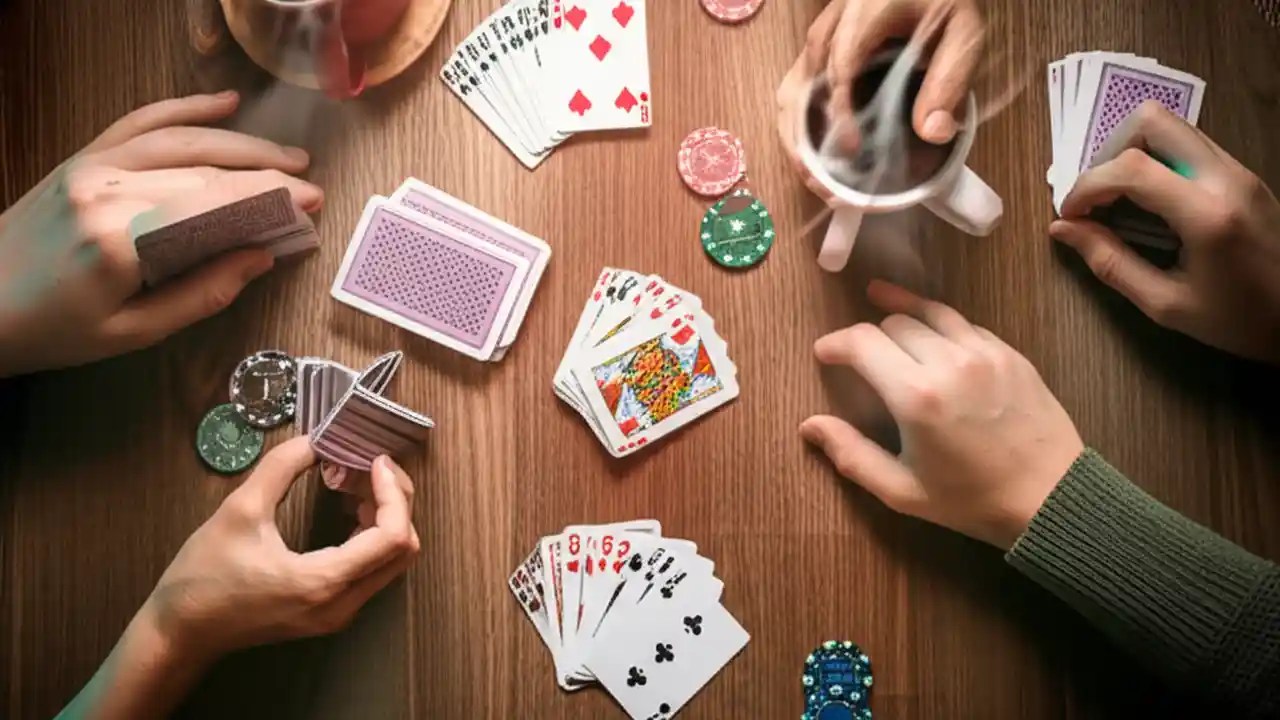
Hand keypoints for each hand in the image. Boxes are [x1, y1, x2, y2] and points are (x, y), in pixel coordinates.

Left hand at [0, 91, 323, 376]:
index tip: (313, 201)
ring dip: (239, 144)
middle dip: (265, 175)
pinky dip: (184, 109)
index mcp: (119, 238)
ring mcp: (91, 165)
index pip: (212, 204)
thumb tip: (261, 259)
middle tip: (311, 185)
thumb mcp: (131, 332)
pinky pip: (139, 123)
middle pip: (203, 170)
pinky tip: (224, 105)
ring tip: (287, 156)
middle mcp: (106, 188)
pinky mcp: (81, 158)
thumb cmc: (51, 330)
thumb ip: (201, 295)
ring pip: (180, 141)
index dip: (269, 198)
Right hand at [144, 438, 419, 663]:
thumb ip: (282, 467)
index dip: (393, 492)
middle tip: (365, 467)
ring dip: (385, 515)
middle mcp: (342, 604)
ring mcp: (340, 613)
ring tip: (351, 481)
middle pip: (403, 548)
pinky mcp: (331, 611)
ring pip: (392, 560)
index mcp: (323, 582)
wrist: (180, 634)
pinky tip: (348, 506)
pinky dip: (372, 534)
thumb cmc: (203, 577)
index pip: (393, 537)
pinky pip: (373, 569)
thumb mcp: (239, 510)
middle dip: (394, 500)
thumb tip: (316, 440)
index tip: (374, 460)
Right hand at [776, 0, 984, 199]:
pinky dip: (798, 129)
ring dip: (795, 140)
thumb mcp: (962, 31)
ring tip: (814, 181)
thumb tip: (934, 134)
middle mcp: (829, 25)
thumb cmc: (941, 0)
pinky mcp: (816, 52)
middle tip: (822, 185)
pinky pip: (796, 91)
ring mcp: (818, 39)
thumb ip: (951, 76)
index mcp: (864, 13)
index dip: (838, 111)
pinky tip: (814, 159)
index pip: (839, 65)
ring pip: (789, 92)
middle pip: (799, 85)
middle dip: (804, 140)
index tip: (849, 151)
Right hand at [800, 281, 1083, 549]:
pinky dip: (940, 324)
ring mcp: (984, 352)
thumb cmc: (971, 501)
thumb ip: (851, 454)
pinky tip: (932, 333)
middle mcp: (949, 362)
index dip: (836, 343)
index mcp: (916, 396)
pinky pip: (965, 325)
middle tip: (856, 352)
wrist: (1052, 499)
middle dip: (868, 334)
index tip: (824, 353)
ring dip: (903, 312)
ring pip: (931, 313)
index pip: (862, 342)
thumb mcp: (902, 490)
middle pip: (895, 322)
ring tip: (882, 302)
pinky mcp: (1010, 353)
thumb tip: (809, 426)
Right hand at [1052, 101, 1279, 363]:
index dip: (1086, 185)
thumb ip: (1110, 262)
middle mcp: (1226, 176)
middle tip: (1099, 196)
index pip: (1131, 167)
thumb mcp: (1164, 304)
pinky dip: (1156, 162)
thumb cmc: (1236, 320)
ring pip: (1172, 127)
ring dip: (1133, 154)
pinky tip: (1150, 204)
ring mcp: (1239, 170)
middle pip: (1152, 120)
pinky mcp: (1243, 173)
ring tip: (1120, 200)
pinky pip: (1188, 146)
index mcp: (1207, 213)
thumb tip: (1062, 229)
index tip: (1070, 216)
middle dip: (1109, 153)